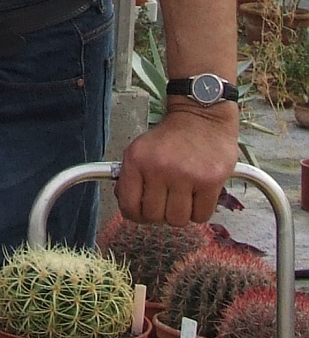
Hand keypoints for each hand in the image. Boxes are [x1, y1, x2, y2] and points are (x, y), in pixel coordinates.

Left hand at [114, 105, 239, 224]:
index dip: (135, 215)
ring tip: (183, 196)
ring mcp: (185, 175)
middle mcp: (159, 168)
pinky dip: (199, 211)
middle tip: (166, 201)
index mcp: (137, 160)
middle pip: (153, 216)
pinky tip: (198, 196)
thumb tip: (127, 205)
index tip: (142, 213)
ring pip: (177, 220)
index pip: (128, 206)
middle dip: (159, 213)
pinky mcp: (210, 181)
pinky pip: (201, 216)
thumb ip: (130, 177)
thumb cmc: (172, 137)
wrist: (202, 117)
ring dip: (180, 213)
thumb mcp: (141, 149)